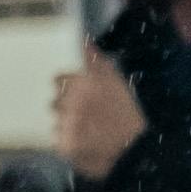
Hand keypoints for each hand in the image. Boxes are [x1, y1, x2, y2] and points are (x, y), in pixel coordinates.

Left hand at [55, 55, 148, 182]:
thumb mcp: (116, 81)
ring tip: (87, 131)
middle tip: (85, 115)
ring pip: (57, 121)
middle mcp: (72, 102)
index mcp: (84, 83)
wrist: (135, 149)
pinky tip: (85, 143)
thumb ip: (97, 61)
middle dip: (66, 107)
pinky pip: (58, 141)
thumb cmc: (127, 112)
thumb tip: (85, 42)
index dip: (68, 87)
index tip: (78, 94)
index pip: (58, 80)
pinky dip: (68, 143)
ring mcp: (68, 125)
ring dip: (67, 125)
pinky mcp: (66, 146)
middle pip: (55, 101)